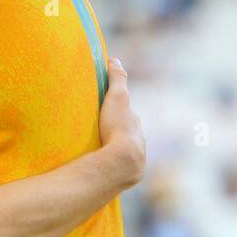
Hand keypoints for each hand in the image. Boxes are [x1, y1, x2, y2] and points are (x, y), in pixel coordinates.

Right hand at [98, 58, 145, 189]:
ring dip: (113, 151)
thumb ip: (117, 79)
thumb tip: (114, 59)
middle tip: (102, 132)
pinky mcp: (124, 177)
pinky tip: (100, 169)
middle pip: (127, 135)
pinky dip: (109, 166)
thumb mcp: (116, 98)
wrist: (122, 163)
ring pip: (123, 153)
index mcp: (135, 126)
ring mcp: (133, 160)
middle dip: (117, 133)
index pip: (128, 116)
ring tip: (99, 153)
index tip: (108, 110)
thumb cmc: (118, 128)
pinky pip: (116, 169)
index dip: (119, 111)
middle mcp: (138, 143)